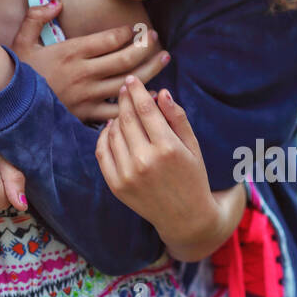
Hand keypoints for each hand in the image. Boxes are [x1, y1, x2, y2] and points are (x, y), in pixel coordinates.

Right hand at [10, 1, 168, 122]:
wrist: (7, 106)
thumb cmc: (17, 73)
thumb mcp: (21, 41)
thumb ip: (36, 16)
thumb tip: (57, 1)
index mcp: (71, 52)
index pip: (110, 39)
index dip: (128, 32)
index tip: (138, 27)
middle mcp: (83, 73)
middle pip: (125, 60)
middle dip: (145, 47)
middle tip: (156, 38)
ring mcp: (87, 96)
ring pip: (127, 82)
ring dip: (150, 70)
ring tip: (164, 58)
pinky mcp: (85, 115)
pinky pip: (117, 109)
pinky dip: (135, 102)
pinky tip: (150, 94)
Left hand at [95, 76, 243, 261]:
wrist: (185, 218)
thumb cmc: (193, 177)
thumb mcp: (192, 146)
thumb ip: (177, 118)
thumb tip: (161, 93)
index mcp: (167, 148)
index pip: (145, 109)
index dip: (136, 90)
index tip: (132, 79)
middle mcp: (145, 161)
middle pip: (126, 118)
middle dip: (124, 99)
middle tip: (124, 87)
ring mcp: (128, 174)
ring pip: (113, 133)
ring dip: (116, 117)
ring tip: (123, 110)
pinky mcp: (116, 185)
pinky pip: (102, 152)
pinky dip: (104, 136)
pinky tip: (112, 128)